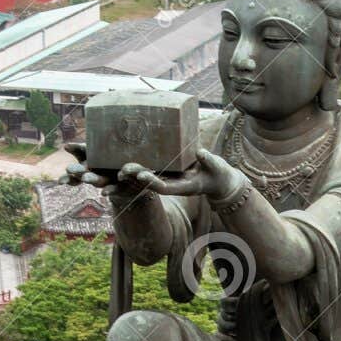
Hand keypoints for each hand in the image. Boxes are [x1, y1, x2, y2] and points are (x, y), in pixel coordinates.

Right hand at [63, 141, 119, 192]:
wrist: (126, 168)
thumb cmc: (104, 157)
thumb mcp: (91, 151)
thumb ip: (79, 150)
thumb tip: (65, 146)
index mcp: (86, 169)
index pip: (74, 175)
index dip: (66, 178)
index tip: (59, 181)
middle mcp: (94, 177)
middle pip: (84, 175)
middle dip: (77, 172)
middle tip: (68, 169)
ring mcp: (107, 181)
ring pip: (98, 181)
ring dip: (91, 179)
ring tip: (85, 177)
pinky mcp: (119, 186)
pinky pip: (113, 188)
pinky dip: (108, 190)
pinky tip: (104, 192)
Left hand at [117, 147, 242, 202]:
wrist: (220, 180)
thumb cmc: (220, 174)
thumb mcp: (217, 167)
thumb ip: (209, 161)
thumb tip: (200, 152)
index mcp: (184, 187)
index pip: (165, 188)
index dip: (152, 182)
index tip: (142, 175)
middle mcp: (174, 185)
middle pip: (152, 183)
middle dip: (138, 177)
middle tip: (124, 169)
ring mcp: (171, 180)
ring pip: (150, 178)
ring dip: (135, 173)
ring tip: (121, 167)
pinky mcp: (170, 173)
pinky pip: (154, 170)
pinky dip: (143, 166)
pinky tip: (130, 159)